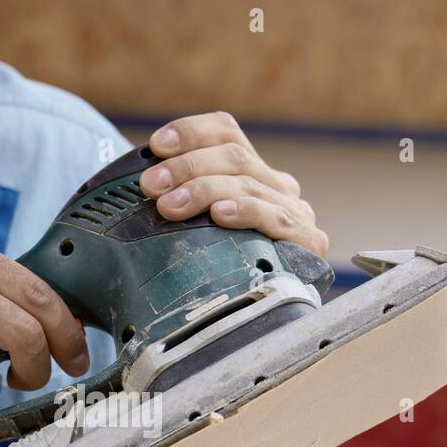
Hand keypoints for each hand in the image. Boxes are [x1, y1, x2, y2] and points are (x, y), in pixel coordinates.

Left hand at [137, 112, 328, 257]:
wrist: (272, 315)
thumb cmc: (226, 269)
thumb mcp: (202, 228)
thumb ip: (181, 203)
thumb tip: (138, 189)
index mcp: (252, 173)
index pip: (226, 131)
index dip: (191, 132)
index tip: (157, 145)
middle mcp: (277, 185)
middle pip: (233, 156)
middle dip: (186, 167)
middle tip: (150, 186)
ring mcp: (294, 211)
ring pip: (247, 184)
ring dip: (203, 190)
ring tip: (169, 206)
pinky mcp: (308, 240)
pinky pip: (275, 218)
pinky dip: (245, 212)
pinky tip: (220, 214)